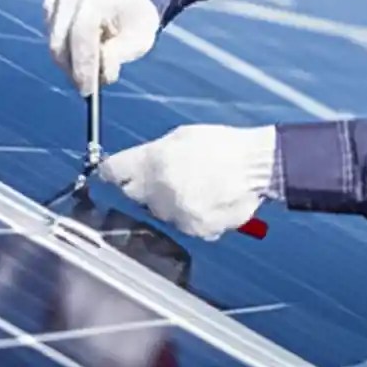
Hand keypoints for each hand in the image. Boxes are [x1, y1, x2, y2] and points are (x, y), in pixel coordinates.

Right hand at [42, 0, 159, 94]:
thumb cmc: (136, 18)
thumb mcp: (140, 38)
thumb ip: (118, 54)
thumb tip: (99, 74)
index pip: (81, 34)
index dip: (82, 65)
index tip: (88, 91)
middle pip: (60, 43)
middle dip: (74, 71)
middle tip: (90, 89)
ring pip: (54, 46)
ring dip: (72, 63)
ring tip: (96, 62)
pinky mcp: (50, 7)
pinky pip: (53, 41)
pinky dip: (68, 52)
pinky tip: (86, 47)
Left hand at [98, 124, 277, 240]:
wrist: (255, 166)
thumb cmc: (221, 146)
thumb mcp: (180, 137)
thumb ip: (150, 154)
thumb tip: (133, 166)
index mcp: (153, 161)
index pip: (113, 171)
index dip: (111, 171)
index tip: (111, 172)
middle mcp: (160, 190)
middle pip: (132, 194)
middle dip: (142, 186)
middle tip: (164, 177)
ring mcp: (177, 213)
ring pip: (158, 211)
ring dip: (168, 202)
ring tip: (193, 187)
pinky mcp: (194, 229)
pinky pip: (181, 224)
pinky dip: (189, 216)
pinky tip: (205, 200)